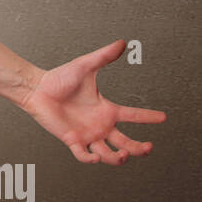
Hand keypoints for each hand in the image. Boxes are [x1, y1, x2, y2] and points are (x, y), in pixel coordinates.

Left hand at [20, 39, 165, 165]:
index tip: (163, 117)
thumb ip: (104, 56)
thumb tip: (121, 42)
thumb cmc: (59, 78)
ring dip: (118, 158)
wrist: (37, 88)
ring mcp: (87, 134)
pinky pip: (83, 155)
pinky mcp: (72, 140)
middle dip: (138, 148)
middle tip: (148, 148)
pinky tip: (95, 158)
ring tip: (124, 155)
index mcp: (106, 110)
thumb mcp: (85, 66)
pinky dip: (90, 159)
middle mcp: (100, 125)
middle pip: (125, 142)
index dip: (148, 116)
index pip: (133, 115)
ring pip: (107, 154)